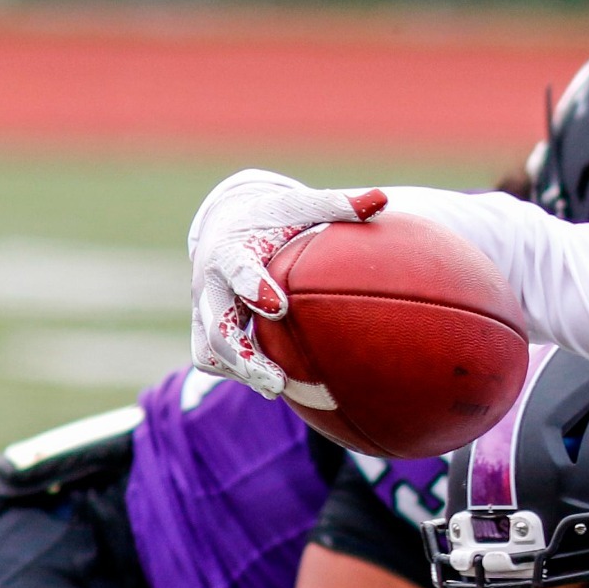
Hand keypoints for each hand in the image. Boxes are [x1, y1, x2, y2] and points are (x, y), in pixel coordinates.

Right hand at [187, 170, 388, 395]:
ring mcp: (206, 307)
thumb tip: (383, 199)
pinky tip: (273, 385)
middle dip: (243, 354)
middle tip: (278, 379)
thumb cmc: (274, 216)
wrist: (227, 220)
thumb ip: (338, 205)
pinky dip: (235, 373)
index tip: (277, 307)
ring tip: (275, 388)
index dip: (252, 286)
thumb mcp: (301, 205)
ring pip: (209, 349)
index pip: (236, 268)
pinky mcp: (206, 324)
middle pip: (218, 325)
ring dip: (238, 371)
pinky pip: (211, 357)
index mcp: (232, 249)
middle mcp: (210, 281)